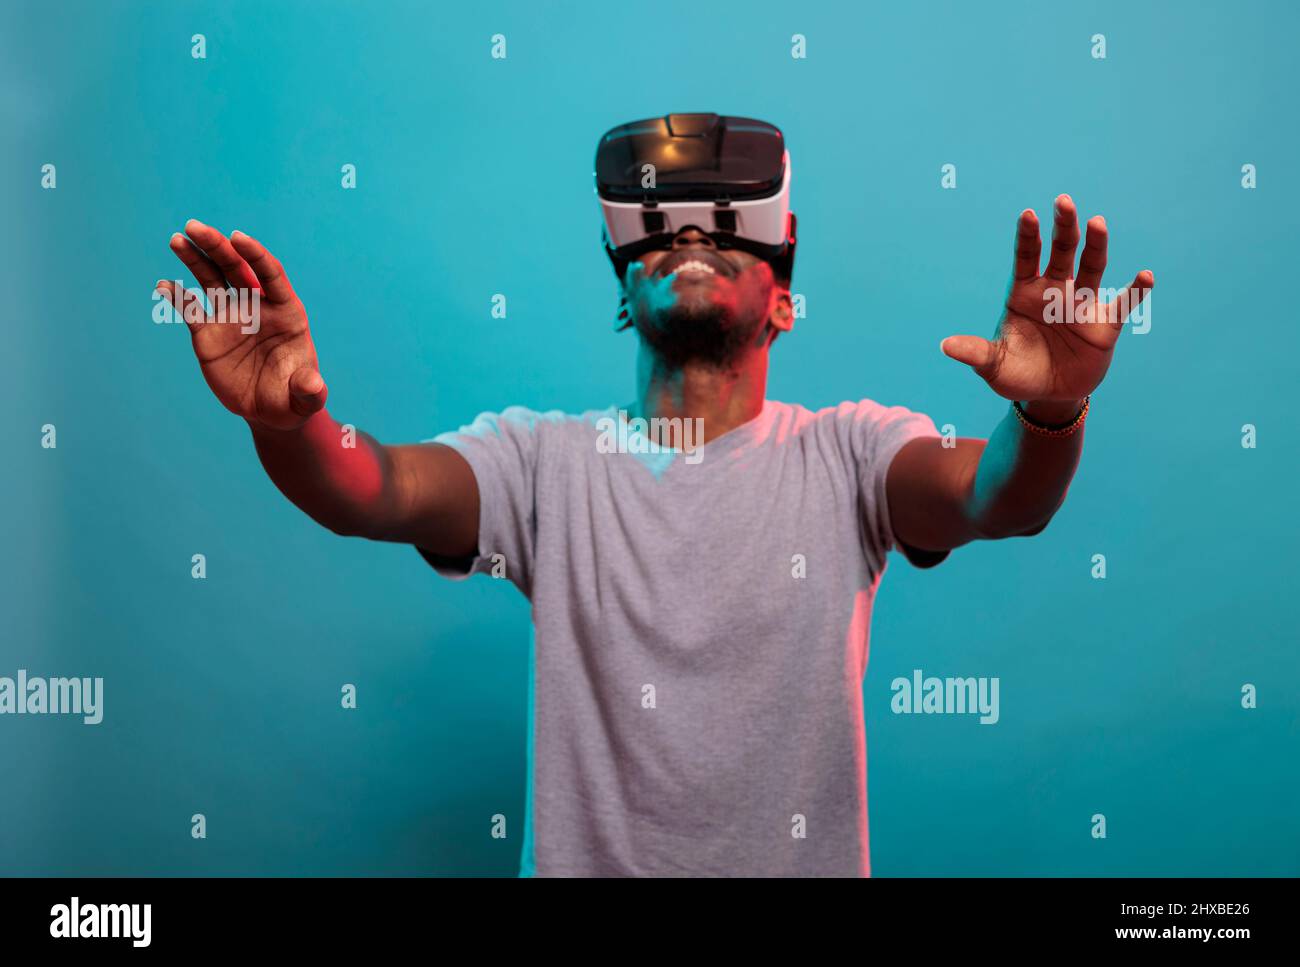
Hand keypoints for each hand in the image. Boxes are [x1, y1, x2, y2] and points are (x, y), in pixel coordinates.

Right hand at [156, 219, 326, 429]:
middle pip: (236, 268)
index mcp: (286, 311)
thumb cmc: (294, 398)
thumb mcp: (306, 397)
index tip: (237, 237)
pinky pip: (190, 309)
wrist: (271, 411)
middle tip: (194, 226)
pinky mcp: (208, 333)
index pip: (270, 273)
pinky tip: (164, 285)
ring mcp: (231, 317)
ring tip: (178, 240)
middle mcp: (256, 307)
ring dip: (195, 258)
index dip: (254, 254)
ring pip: (211, 279)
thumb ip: (310, 390)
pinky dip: (177, 297)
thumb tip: (313, 386)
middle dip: (217, 246)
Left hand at [940, 195, 1153, 408]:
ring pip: (1091, 267)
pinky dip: (1135, 291)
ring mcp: (1081, 305)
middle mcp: (1055, 291)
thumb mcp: (993, 366)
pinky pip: (1123, 304)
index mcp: (1025, 294)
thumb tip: (945, 346)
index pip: (1026, 258)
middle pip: (1061, 252)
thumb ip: (975, 353)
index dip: (1028, 237)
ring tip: (1097, 222)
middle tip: (1063, 202)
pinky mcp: (1105, 325)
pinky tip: (1144, 276)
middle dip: (1062, 227)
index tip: (1028, 214)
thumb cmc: (1018, 374)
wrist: (1048, 396)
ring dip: (1096, 245)